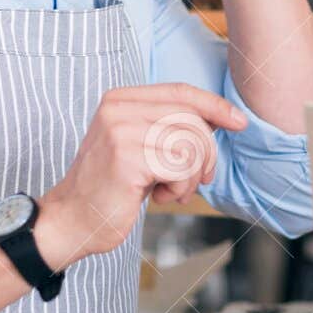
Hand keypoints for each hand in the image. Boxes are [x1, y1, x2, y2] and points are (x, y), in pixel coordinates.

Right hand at [35, 84, 247, 267]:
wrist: (73, 220)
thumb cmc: (113, 187)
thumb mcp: (142, 146)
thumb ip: (170, 126)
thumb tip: (220, 117)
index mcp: (120, 99)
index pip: (181, 91)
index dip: (215, 105)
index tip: (239, 122)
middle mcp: (118, 109)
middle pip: (192, 118)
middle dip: (206, 153)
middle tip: (197, 179)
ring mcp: (121, 131)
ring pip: (190, 144)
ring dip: (191, 177)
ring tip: (171, 190)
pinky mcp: (127, 157)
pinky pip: (181, 166)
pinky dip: (180, 187)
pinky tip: (159, 197)